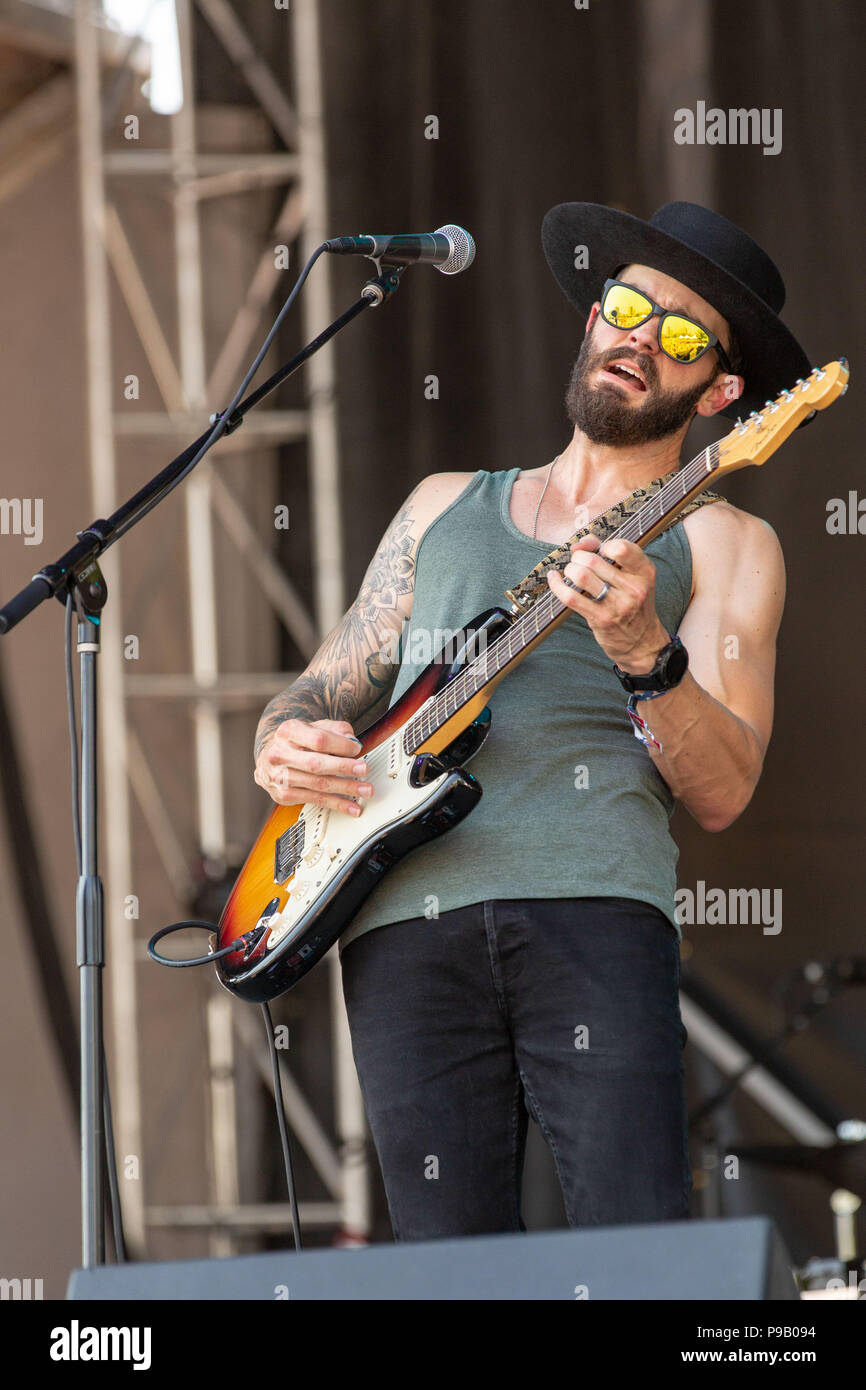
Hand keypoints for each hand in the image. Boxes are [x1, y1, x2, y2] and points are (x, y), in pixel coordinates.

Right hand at [254, 718, 372, 815]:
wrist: (271, 755)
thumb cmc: (297, 741)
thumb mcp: (314, 726)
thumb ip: (335, 730)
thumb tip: (352, 742)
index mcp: (288, 732)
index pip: (318, 740)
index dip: (340, 745)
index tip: (357, 748)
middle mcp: (280, 754)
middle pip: (316, 763)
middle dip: (343, 767)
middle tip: (364, 770)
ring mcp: (279, 776)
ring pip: (317, 784)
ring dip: (345, 788)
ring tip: (364, 789)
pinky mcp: (284, 795)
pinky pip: (315, 800)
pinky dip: (336, 804)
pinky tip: (351, 806)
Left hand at [546, 534, 669, 672]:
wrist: (641, 642)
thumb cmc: (632, 604)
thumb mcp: (632, 577)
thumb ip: (609, 554)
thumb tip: (579, 543)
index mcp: (645, 572)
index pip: (620, 547)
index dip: (601, 545)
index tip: (594, 550)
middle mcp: (634, 588)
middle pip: (594, 560)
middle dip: (579, 558)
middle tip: (578, 564)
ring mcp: (618, 605)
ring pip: (581, 575)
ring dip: (570, 570)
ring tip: (570, 573)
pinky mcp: (601, 619)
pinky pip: (571, 596)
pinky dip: (557, 585)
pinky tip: (554, 579)